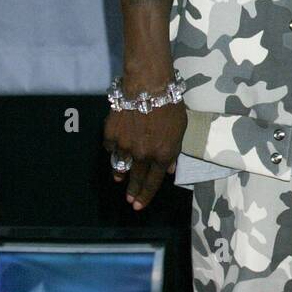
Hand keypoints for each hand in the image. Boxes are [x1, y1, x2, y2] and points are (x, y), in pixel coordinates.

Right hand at [102, 93, 186, 211]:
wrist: (148, 86)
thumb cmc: (170, 105)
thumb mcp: (180, 129)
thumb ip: (173, 151)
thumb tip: (168, 169)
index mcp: (162, 155)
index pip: (153, 182)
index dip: (146, 196)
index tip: (139, 205)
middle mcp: (142, 155)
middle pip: (136, 179)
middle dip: (133, 192)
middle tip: (130, 200)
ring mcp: (125, 146)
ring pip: (120, 165)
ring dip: (120, 174)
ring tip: (119, 179)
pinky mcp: (111, 134)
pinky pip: (110, 147)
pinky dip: (113, 149)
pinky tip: (114, 149)